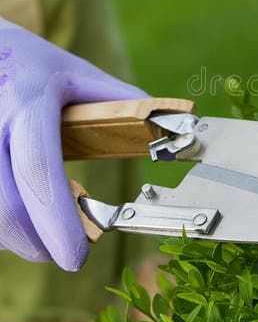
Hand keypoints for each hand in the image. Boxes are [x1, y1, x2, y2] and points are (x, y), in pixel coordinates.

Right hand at [0, 20, 145, 269]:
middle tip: (67, 255)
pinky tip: (16, 208)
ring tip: (41, 226)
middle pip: (4, 207)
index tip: (76, 257)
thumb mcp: (75, 72)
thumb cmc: (31, 64)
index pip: (39, 169)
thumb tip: (174, 128)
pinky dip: (0, 222)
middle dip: (37, 244)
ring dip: (16, 235)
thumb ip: (120, 102)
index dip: (56, 221)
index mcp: (26, 101)